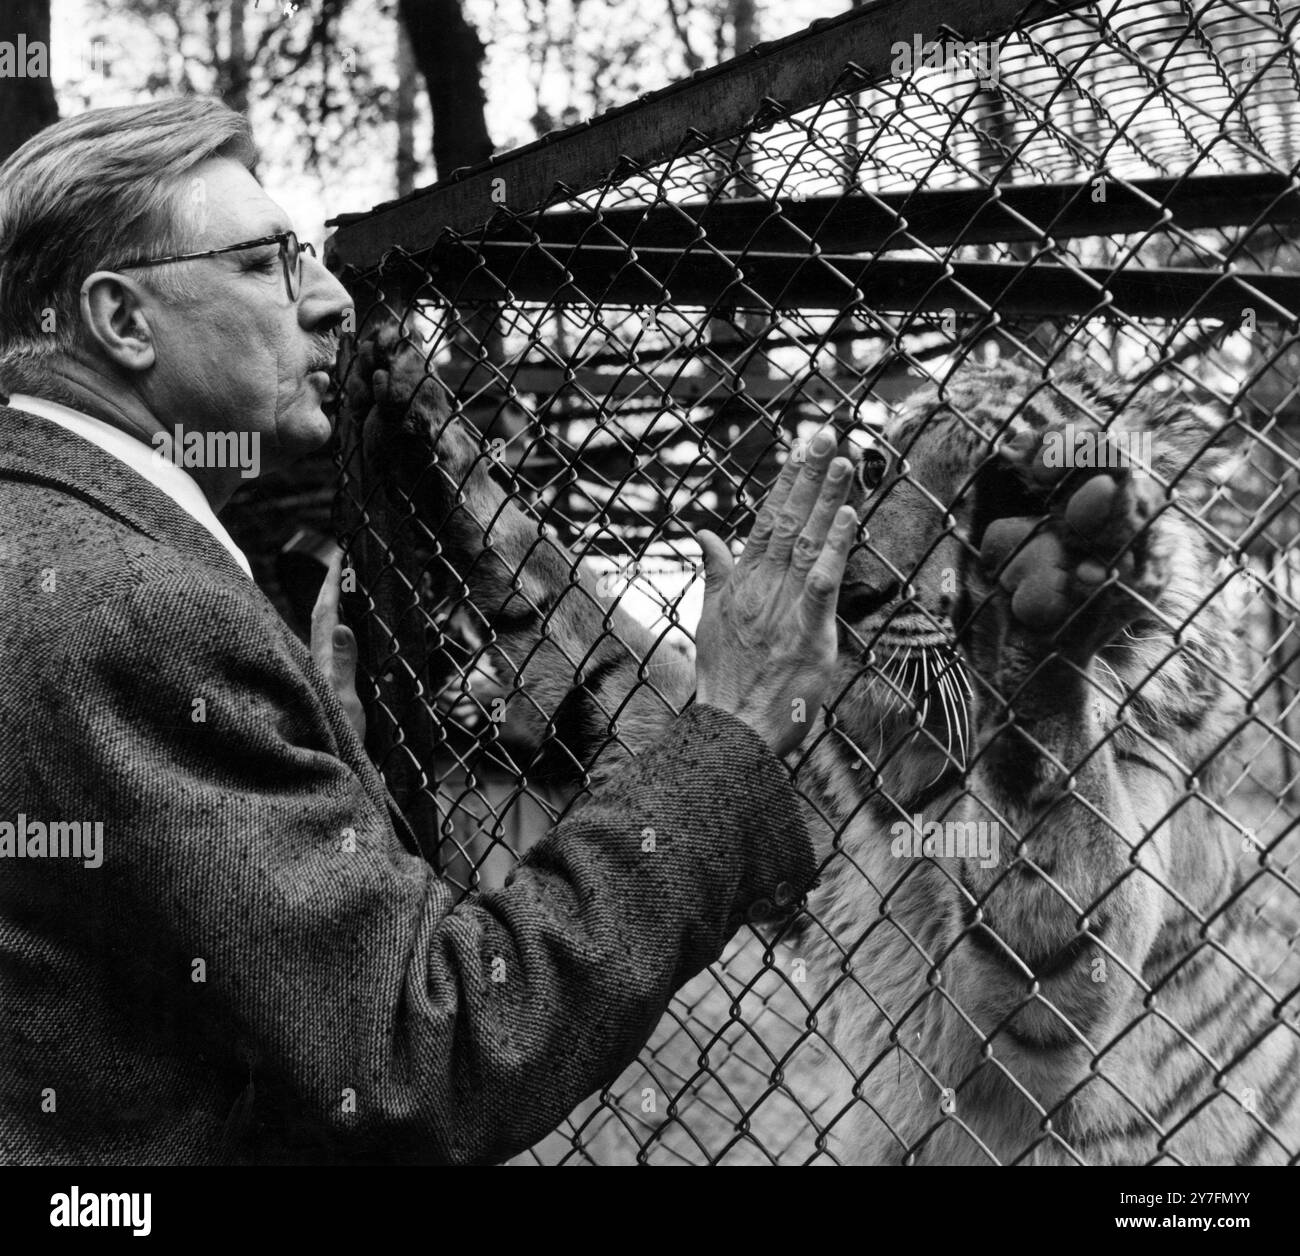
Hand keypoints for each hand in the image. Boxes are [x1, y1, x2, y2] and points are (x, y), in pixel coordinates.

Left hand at [311, 546, 365, 743]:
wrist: (331, 773)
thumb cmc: (336, 741)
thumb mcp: (343, 703)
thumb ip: (343, 665)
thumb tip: (343, 626)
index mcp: (320, 662)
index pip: (326, 612)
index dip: (333, 583)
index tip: (340, 554)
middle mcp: (317, 665)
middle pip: (322, 616)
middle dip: (332, 587)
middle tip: (343, 561)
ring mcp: (321, 676)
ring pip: (325, 631)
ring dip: (335, 607)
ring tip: (346, 587)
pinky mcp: (326, 688)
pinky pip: (332, 648)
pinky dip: (339, 630)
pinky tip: (347, 631)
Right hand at [694, 429, 856, 755]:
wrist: (731, 729)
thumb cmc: (725, 678)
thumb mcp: (710, 618)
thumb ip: (714, 572)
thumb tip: (706, 531)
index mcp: (742, 583)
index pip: (766, 521)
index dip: (785, 482)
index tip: (802, 445)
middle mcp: (762, 589)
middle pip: (789, 522)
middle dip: (809, 476)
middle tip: (828, 434)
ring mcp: (784, 611)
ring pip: (808, 544)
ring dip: (827, 501)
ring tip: (844, 462)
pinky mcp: (808, 637)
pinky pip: (822, 587)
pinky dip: (835, 552)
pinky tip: (849, 520)